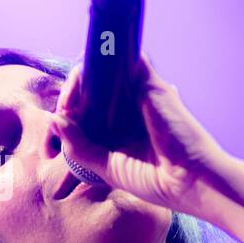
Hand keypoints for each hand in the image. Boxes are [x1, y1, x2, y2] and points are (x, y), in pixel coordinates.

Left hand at [48, 54, 234, 219]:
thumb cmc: (154, 180)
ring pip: (104, 71)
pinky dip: (103, 60)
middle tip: (61, 114)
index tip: (53, 135)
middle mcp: (128, 108)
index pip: (86, 110)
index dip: (66, 114)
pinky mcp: (150, 84)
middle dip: (70, 95)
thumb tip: (54, 120)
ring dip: (81, 78)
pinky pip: (124, 60)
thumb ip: (79, 145)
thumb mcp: (106, 166)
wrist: (190, 182)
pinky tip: (84, 75)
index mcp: (118, 128)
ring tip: (69, 99)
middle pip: (92, 88)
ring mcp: (140, 94)